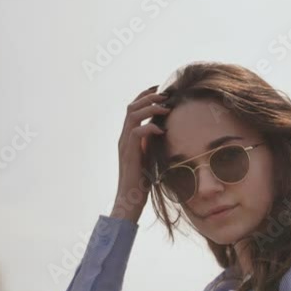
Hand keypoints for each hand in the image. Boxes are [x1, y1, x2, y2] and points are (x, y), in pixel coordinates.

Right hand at [110, 86, 170, 222]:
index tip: (161, 90)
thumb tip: (165, 130)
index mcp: (128, 137)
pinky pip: (136, 132)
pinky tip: (161, 130)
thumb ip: (152, 143)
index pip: (133, 108)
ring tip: (165, 108)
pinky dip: (149, 127)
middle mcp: (124, 138)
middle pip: (131, 106)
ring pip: (132, 115)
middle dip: (149, 96)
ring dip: (150, 107)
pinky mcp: (129, 154)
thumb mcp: (150, 156)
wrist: (130, 199)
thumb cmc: (142, 181)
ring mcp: (125, 145)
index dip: (145, 96)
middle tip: (166, 95)